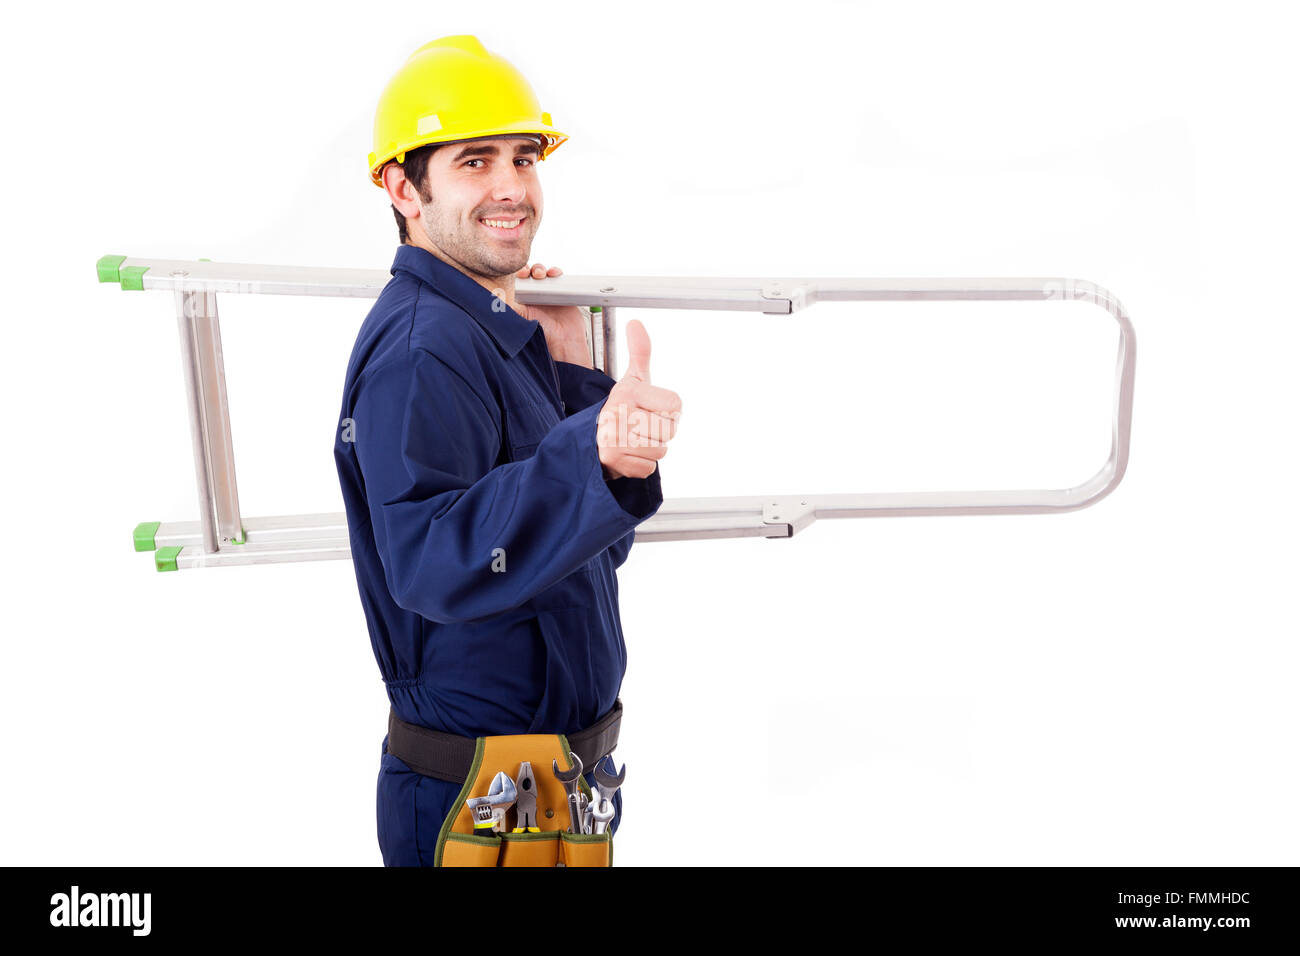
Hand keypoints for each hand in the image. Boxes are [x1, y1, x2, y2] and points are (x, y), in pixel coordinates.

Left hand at [517, 262, 590, 366]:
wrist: (564, 341)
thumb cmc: (542, 335)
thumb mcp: (521, 320)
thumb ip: (510, 309)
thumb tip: (495, 300)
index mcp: (522, 299)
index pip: (517, 281)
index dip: (517, 274)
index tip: (519, 274)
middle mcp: (534, 294)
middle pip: (529, 274)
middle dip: (529, 269)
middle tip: (530, 273)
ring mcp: (548, 292)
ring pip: (542, 273)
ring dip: (540, 269)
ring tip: (541, 274)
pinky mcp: (561, 291)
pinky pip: (557, 277)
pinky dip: (555, 271)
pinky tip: (554, 274)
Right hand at [597, 320, 681, 479]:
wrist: (589, 441)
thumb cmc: (620, 410)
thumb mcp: (631, 380)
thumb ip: (640, 352)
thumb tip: (635, 323)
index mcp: (629, 392)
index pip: (675, 404)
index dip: (668, 411)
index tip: (651, 410)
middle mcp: (620, 414)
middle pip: (669, 430)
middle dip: (660, 433)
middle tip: (641, 428)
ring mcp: (615, 438)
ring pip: (661, 450)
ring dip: (651, 450)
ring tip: (633, 441)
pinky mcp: (615, 461)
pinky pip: (649, 467)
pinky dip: (641, 465)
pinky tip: (627, 455)